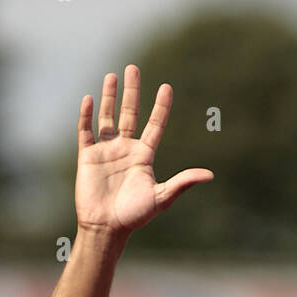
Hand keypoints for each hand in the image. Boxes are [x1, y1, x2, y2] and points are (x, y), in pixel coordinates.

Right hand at [75, 64, 212, 236]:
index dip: (161, 107)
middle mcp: (125, 149)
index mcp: (143, 156)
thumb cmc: (135, 216)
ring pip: (108, 117)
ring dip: (109, 97)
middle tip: (133, 68)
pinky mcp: (87, 157)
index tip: (167, 87)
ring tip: (112, 75)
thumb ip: (183, 183)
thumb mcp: (162, 197)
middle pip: (130, 114)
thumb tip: (210, 175)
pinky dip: (86, 115)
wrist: (106, 227)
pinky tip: (89, 98)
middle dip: (131, 92)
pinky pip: (86, 131)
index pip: (155, 125)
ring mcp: (106, 151)